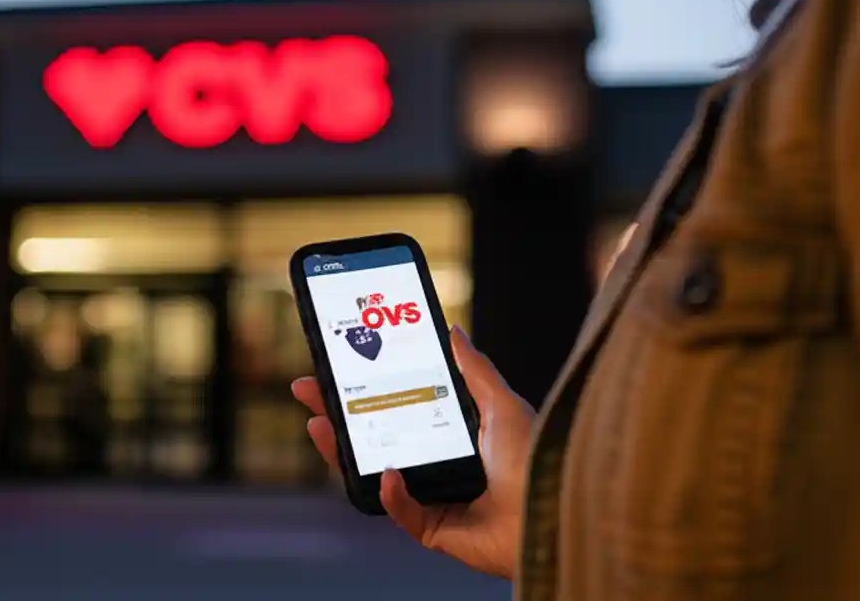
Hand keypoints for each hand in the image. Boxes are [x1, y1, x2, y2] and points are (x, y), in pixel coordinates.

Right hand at [291, 326, 536, 578]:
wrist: (551, 510)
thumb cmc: (534, 458)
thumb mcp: (502, 403)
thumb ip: (474, 370)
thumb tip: (452, 331)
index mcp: (449, 433)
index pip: (396, 407)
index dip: (364, 389)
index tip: (337, 367)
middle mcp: (435, 463)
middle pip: (374, 437)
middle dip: (337, 414)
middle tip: (308, 389)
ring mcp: (430, 496)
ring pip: (374, 472)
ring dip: (343, 452)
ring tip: (320, 425)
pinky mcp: (432, 528)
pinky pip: (401, 511)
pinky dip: (391, 495)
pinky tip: (389, 474)